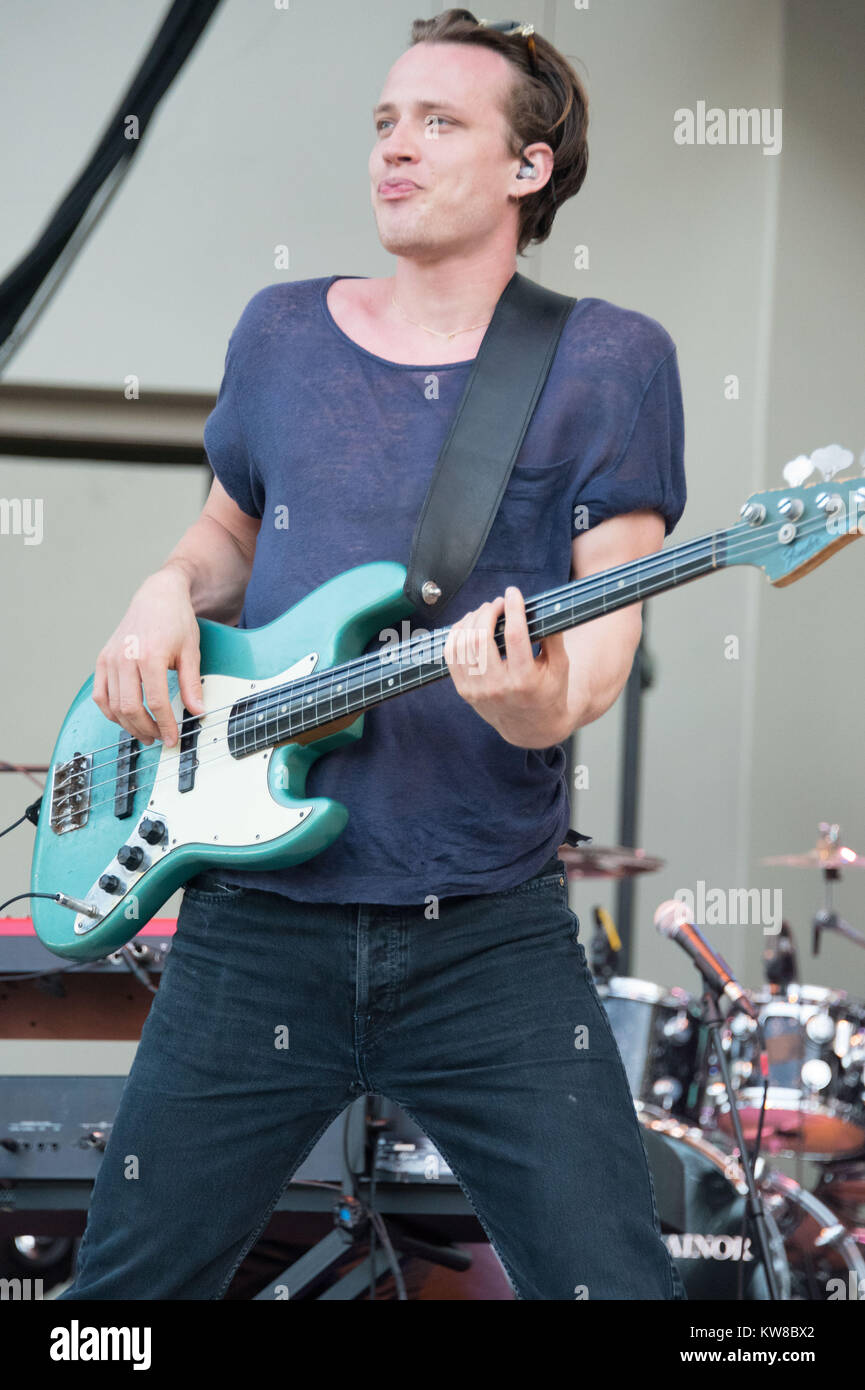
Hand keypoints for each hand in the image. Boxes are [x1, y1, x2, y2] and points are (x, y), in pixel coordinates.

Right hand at [92, 566, 204, 747]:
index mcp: (150, 656)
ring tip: (146, 733)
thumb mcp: (190, 652)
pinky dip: (111, 712)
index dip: (165, 726)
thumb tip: (197, 711)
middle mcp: (125, 658)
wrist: (157, 596)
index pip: (156, 703)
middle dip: (146, 730)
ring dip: (129, 725)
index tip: (173, 738)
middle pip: (130, 708)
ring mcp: (111, 659)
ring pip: (113, 706)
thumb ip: (191, 684)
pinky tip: (126, 719)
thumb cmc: (175, 621)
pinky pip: (100, 695)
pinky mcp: (103, 660)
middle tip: (160, 739)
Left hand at [443, 586, 571, 747]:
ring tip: (486, 612)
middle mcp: (497, 687)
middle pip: (480, 637)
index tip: (513, 593)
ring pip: (462, 644)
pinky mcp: (464, 691)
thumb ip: (553, 636)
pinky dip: (458, 634)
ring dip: (472, 620)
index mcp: (524, 681)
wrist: (532, 727)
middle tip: (498, 603)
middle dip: (488, 611)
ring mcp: (477, 690)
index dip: (513, 608)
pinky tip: (470, 626)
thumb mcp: (560, 666)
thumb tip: (541, 606)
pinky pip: (451, 655)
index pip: (514, 636)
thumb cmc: (549, 692)